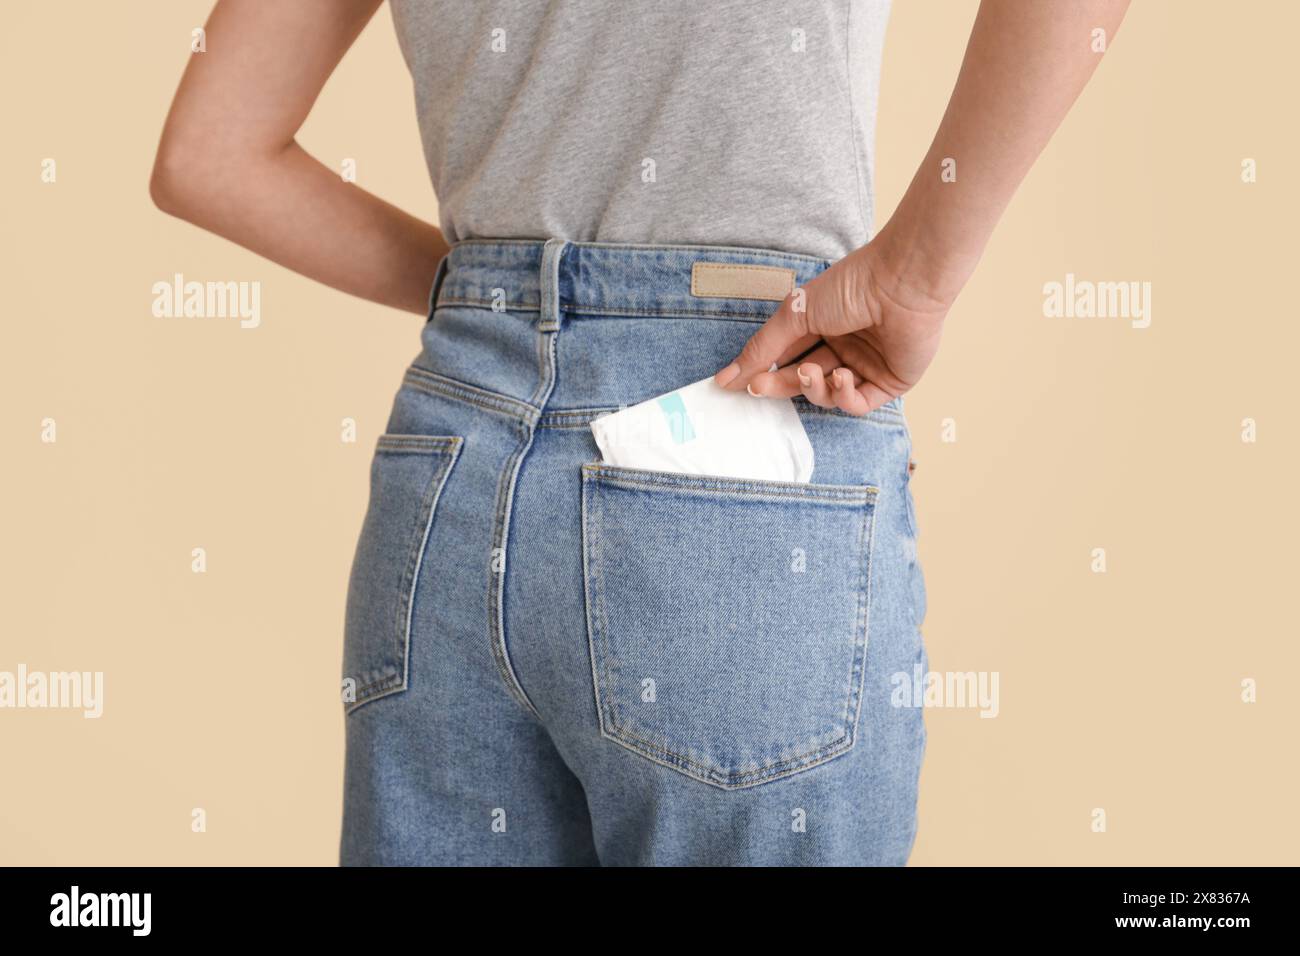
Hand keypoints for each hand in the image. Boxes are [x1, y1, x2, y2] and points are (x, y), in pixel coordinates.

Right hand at [714, 242, 950, 415]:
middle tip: (761, 387)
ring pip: (828, 395)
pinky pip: (858, 404)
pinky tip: (842, 377)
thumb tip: (726, 377)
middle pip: (803, 379)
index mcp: (822, 324)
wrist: (902, 282)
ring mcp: (867, 365)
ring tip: (812, 372)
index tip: (736, 384)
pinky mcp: (890, 382)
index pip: (785, 356)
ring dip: (814, 388)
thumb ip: (762, 348)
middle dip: (781, 385)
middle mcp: (844, 346)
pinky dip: (844, 396)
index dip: (763, 371)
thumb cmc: (851, 286)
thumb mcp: (795, 314)